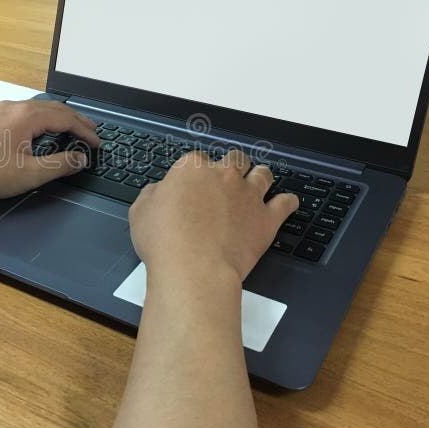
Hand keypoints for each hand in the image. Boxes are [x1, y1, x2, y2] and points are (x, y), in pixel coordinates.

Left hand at [0, 99, 99, 201]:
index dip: (86, 132)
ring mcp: (0, 110)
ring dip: (59, 118)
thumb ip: (59, 165)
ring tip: (73, 130)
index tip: (98, 144)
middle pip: (55, 108)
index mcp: (27, 117)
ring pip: (39, 109)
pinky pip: (25, 112)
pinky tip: (43, 131)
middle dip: (76, 120)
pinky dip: (43, 119)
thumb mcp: (28, 175)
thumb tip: (80, 159)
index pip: (67, 118)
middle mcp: (14, 107)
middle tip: (92, 132)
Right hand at [129, 150, 298, 281]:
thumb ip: (152, 195)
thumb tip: (158, 192)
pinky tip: (287, 203)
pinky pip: (285, 203)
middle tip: (226, 180)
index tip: (194, 183)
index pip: (196, 159)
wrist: (194, 269)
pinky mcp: (267, 218)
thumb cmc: (165, 242)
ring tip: (257, 182)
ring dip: (259, 176)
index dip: (195, 171)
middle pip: (234, 159)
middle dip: (231, 166)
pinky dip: (287, 202)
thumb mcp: (141, 212)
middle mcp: (223, 175)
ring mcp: (248, 195)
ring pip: (262, 173)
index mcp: (192, 169)